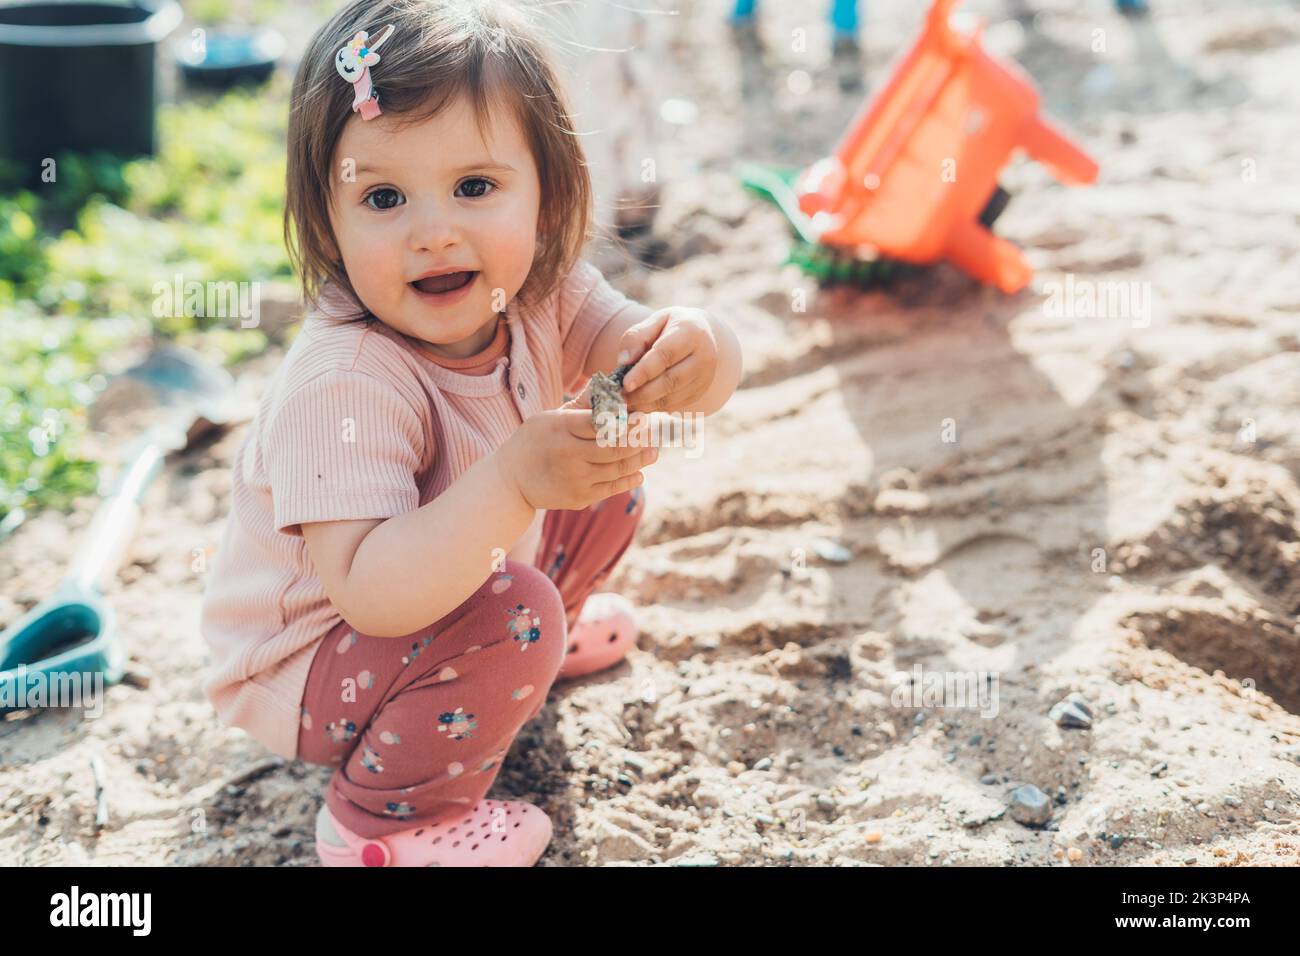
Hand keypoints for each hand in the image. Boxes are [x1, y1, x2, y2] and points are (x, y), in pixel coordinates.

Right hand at [496, 381, 658, 510]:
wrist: (510, 480)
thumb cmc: (534, 440)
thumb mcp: (551, 417)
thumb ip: (581, 404)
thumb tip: (609, 381)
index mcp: (562, 429)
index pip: (599, 423)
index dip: (624, 421)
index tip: (642, 417)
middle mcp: (569, 454)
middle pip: (613, 447)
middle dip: (638, 440)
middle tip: (652, 433)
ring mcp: (576, 479)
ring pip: (617, 469)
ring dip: (639, 460)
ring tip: (653, 451)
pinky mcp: (579, 497)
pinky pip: (611, 488)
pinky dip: (628, 480)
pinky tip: (639, 472)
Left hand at [616, 307, 718, 413]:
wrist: (702, 333)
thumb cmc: (672, 326)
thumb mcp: (654, 321)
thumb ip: (636, 337)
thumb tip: (623, 362)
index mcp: (691, 332)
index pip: (665, 355)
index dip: (644, 372)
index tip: (625, 384)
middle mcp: (703, 356)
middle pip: (670, 381)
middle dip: (642, 393)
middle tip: (620, 397)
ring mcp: (704, 377)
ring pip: (672, 397)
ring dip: (645, 404)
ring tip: (625, 403)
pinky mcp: (699, 392)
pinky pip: (674, 405)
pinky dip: (653, 408)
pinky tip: (638, 405)